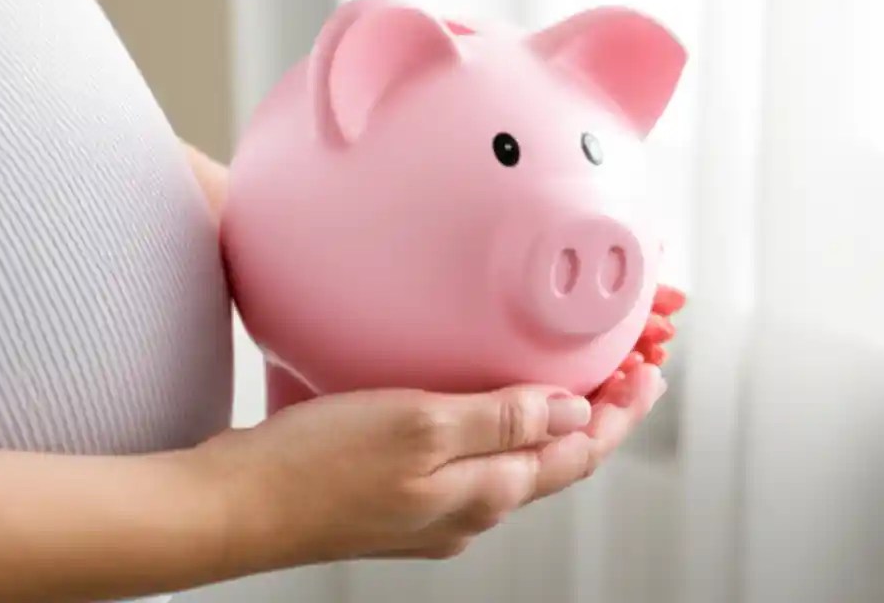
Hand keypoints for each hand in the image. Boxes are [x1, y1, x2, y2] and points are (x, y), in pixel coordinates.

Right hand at [180, 375, 664, 574]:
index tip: (649, 374)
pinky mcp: (400, 503)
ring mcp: (433, 513)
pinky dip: (502, 432)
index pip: (581, 454)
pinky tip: (486, 406)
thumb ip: (502, 420)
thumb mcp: (419, 425)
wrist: (235, 510)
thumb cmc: (315, 466)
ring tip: (570, 383)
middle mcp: (469, 511)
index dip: (622, 413)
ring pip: (516, 465)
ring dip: (552, 426)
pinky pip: (473, 464)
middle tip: (625, 371)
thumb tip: (573, 415)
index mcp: (485, 492)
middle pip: (556, 463)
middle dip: (598, 419)